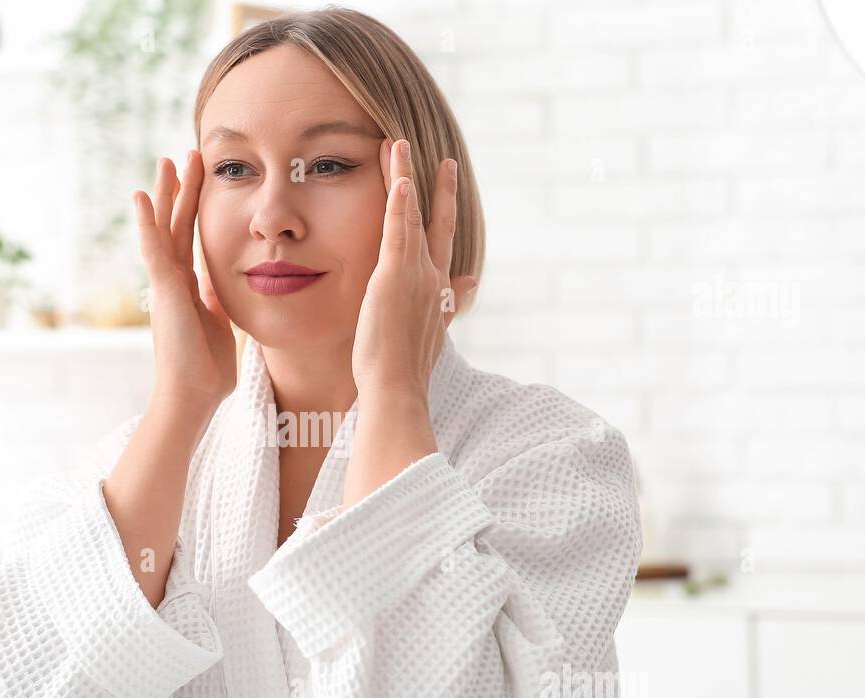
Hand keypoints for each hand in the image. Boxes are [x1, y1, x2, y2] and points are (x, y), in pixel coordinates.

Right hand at [132, 149, 236, 411]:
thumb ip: (215, 299)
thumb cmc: (207, 368)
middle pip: (176, 224)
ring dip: (164, 195)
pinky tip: (142, 197)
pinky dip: (147, 223)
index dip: (195, 207)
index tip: (202, 176)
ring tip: (165, 161)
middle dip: (181, 189)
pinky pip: (153, 250)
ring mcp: (166, 284)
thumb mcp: (218, 322)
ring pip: (163, 229)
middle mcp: (173, 280)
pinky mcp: (164, 291)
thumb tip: (220, 284)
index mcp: (188, 286)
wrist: (195, 395)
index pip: (190, 236)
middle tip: (185, 154)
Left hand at [351, 137, 477, 400]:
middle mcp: (431, 277)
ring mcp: (415, 274)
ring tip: (398, 144)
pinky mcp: (394, 276)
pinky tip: (399, 176)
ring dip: (404, 176)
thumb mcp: (434, 332)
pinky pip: (397, 231)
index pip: (441, 243)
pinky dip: (400, 203)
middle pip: (435, 222)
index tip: (446, 187)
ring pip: (411, 215)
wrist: (397, 386)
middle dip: (439, 188)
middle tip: (444, 159)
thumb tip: (470, 281)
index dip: (443, 212)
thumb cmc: (406, 369)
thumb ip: (450, 303)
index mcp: (437, 290)